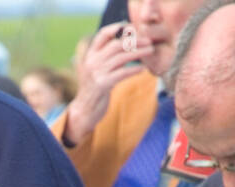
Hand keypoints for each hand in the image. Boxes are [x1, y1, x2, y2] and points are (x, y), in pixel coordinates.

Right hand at [62, 21, 149, 145]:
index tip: (131, 28)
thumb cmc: (95, 90)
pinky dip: (134, 69)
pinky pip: (122, 73)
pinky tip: (143, 69)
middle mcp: (92, 61)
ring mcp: (96, 73)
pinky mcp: (102, 85)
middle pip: (116, 44)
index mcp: (90, 55)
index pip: (103, 35)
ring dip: (138, 53)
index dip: (117, 28)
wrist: (84, 110)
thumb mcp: (98, 70)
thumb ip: (108, 58)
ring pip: (121, 57)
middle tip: (148, 41)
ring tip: (150, 51)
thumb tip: (128, 46)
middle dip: (134, 41)